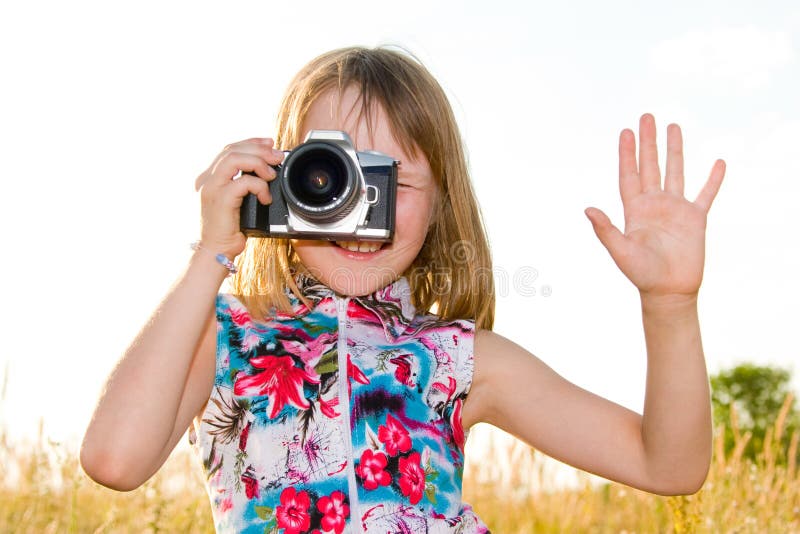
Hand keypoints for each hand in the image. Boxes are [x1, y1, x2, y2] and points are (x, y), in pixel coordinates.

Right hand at [194, 138, 283, 257]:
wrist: (216, 250)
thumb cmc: (228, 230)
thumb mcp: (236, 201)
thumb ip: (243, 184)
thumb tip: (267, 170)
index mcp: (209, 177)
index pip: (229, 149)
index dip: (251, 142)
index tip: (269, 144)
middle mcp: (206, 179)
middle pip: (232, 149)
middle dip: (259, 149)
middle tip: (277, 156)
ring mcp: (211, 188)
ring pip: (235, 159)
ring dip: (259, 162)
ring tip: (272, 174)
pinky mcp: (220, 199)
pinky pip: (244, 182)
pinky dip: (259, 186)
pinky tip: (266, 197)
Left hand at [584, 114, 724, 301]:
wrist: (668, 292)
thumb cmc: (641, 274)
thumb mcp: (621, 251)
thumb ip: (606, 230)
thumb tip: (588, 209)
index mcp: (634, 210)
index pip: (629, 174)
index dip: (627, 153)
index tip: (625, 131)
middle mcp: (654, 205)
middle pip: (650, 166)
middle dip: (648, 142)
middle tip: (647, 116)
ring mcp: (676, 210)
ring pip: (676, 172)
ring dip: (675, 150)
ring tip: (674, 126)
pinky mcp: (696, 219)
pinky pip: (706, 194)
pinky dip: (713, 179)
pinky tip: (718, 162)